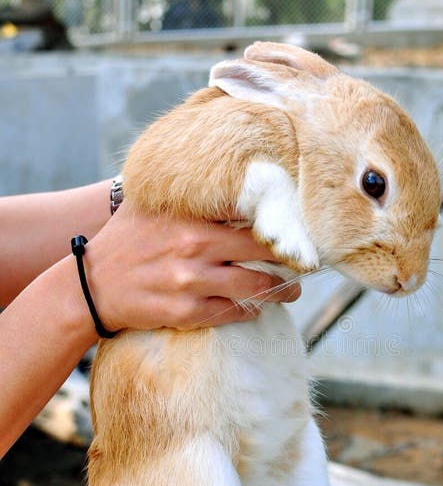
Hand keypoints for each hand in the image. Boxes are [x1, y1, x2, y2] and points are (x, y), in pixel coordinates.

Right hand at [80, 205, 300, 330]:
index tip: (302, 230)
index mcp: (193, 219)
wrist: (92, 285)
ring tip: (293, 291)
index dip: (283, 225)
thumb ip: (188, 191)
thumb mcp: (153, 204)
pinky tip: (258, 307)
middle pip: (263, 254)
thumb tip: (229, 171)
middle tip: (307, 265)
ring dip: (281, 292)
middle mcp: (196, 249)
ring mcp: (192, 284)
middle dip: (292, 262)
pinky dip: (250, 311)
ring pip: (255, 288)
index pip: (252, 218)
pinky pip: (233, 313)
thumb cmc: (128, 239)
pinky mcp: (186, 313)